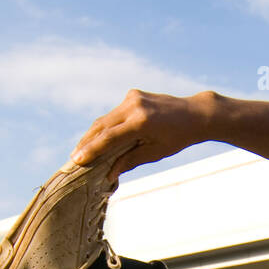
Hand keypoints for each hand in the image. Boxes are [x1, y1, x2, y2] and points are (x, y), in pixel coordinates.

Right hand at [69, 88, 212, 183]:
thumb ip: (130, 161)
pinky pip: (115, 113)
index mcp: (141, 121)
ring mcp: (133, 98)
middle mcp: (134, 106)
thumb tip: (109, 174)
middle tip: (74, 157)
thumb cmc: (178, 138)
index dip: (91, 149)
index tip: (77, 160)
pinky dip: (106, 126)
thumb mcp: (155, 153)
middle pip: (102, 126)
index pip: (109, 137)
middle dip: (87, 142)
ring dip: (93, 134)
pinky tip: (97, 138)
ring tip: (81, 150)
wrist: (194, 114)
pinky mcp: (133, 95)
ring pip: (106, 118)